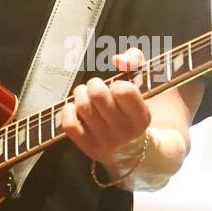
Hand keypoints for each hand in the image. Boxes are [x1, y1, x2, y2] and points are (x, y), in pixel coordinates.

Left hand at [60, 47, 150, 164]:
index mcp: (141, 117)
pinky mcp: (88, 147)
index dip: (116, 83)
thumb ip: (136, 61)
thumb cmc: (133, 112)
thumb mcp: (143, 86)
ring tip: (85, 95)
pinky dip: (68, 110)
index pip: (123, 91)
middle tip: (96, 87)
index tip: (116, 88)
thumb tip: (118, 59)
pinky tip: (75, 108)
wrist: (131, 151)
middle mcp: (124, 131)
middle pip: (98, 95)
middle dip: (94, 84)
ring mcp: (105, 140)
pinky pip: (69, 124)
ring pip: (83, 107)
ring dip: (80, 94)